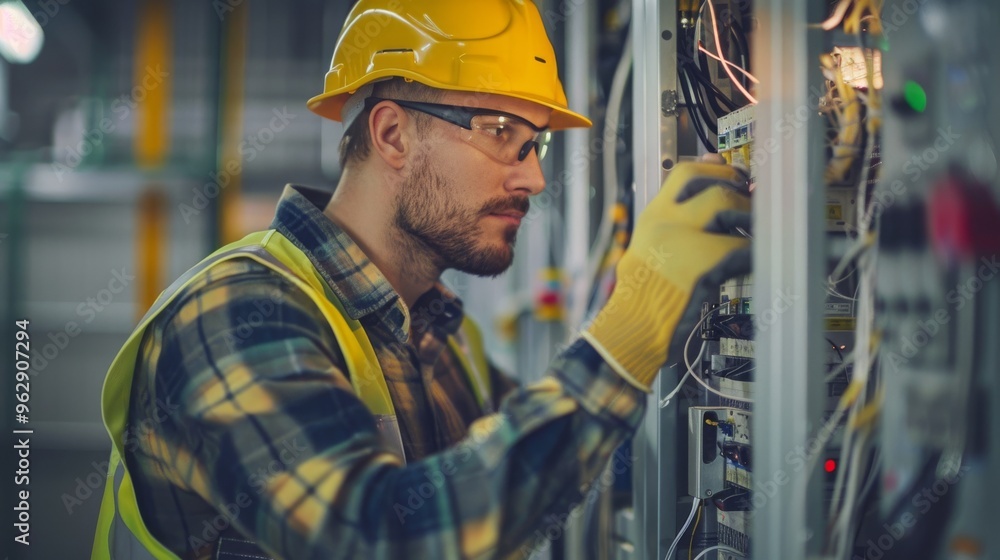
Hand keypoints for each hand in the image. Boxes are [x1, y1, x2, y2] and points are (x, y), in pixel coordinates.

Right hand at [582, 161, 750, 388]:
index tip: (733, 174)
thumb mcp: (654, 248)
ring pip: (726, 206)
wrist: (631, 330)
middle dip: (741, 195)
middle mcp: (663, 222)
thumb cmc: (647, 295)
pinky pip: (738, 247)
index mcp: (652, 217)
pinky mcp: (697, 264)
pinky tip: (750, 265)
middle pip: (714, 187)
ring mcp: (679, 240)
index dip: (717, 170)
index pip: (686, 172)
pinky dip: (751, 254)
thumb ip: (679, 221)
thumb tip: (709, 187)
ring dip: (749, 220)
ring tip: (752, 238)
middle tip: (752, 211)